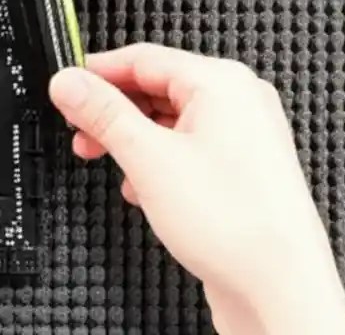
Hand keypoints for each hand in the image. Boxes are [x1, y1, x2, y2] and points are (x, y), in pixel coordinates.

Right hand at [48, 45, 344, 334]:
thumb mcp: (148, 158)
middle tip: (78, 129)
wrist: (279, 287)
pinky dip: (157, 160)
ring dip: (131, 138)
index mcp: (222, 83)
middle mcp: (239, 102)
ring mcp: (244, 136)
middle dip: (112, 110)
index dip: (97, 73)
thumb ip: (103, 114)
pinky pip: (187, 148)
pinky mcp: (241, 169)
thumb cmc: (236, 223)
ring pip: (170, 120)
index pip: (143, 57)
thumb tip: (70, 82)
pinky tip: (140, 186)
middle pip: (156, 87)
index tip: (65, 89)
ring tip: (105, 160)